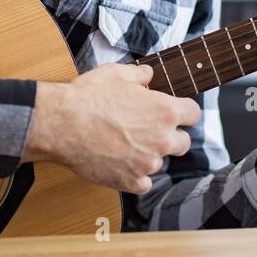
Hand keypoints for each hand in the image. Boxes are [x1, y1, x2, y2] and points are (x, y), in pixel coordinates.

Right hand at [22, 62, 202, 194]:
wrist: (62, 124)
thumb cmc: (89, 96)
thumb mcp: (117, 73)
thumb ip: (141, 75)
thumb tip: (149, 76)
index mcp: (165, 111)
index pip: (193, 114)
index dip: (184, 112)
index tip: (174, 112)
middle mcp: (162, 140)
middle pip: (183, 143)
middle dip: (170, 136)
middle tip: (148, 130)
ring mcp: (148, 163)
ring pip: (159, 162)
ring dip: (148, 155)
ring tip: (124, 145)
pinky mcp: (131, 181)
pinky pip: (144, 183)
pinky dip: (135, 176)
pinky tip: (121, 164)